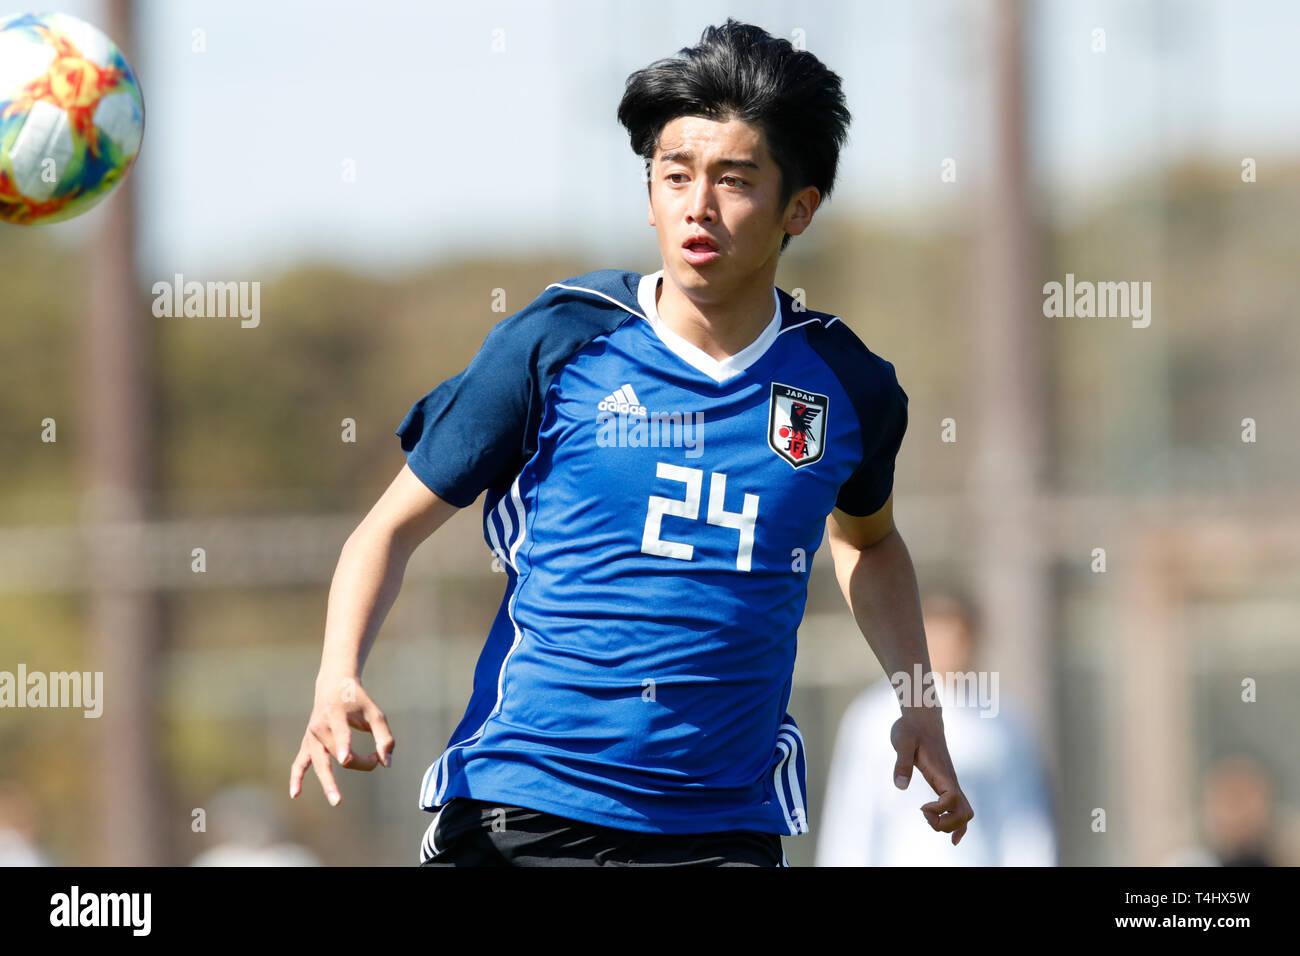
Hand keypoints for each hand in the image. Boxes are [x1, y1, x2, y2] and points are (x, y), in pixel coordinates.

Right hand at [289, 675, 394, 805]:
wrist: (333, 685)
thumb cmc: (358, 701)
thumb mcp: (375, 713)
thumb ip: (384, 737)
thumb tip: (386, 763)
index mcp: (336, 714)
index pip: (340, 734)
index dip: (344, 746)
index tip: (346, 758)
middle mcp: (320, 726)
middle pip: (337, 753)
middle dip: (359, 760)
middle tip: (374, 763)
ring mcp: (311, 736)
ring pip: (319, 763)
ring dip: (329, 782)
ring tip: (337, 802)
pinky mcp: (308, 743)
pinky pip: (300, 762)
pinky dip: (296, 777)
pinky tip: (296, 794)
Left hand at [890, 709, 973, 844]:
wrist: (922, 719)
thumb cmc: (910, 729)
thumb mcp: (901, 741)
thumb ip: (901, 762)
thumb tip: (900, 787)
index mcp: (942, 772)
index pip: (952, 798)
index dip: (939, 809)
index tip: (921, 807)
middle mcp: (951, 780)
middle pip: (964, 812)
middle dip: (946, 824)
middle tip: (924, 816)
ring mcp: (951, 783)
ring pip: (965, 813)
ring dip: (950, 825)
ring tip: (929, 820)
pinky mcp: (947, 785)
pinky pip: (960, 808)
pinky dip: (958, 824)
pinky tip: (950, 836)